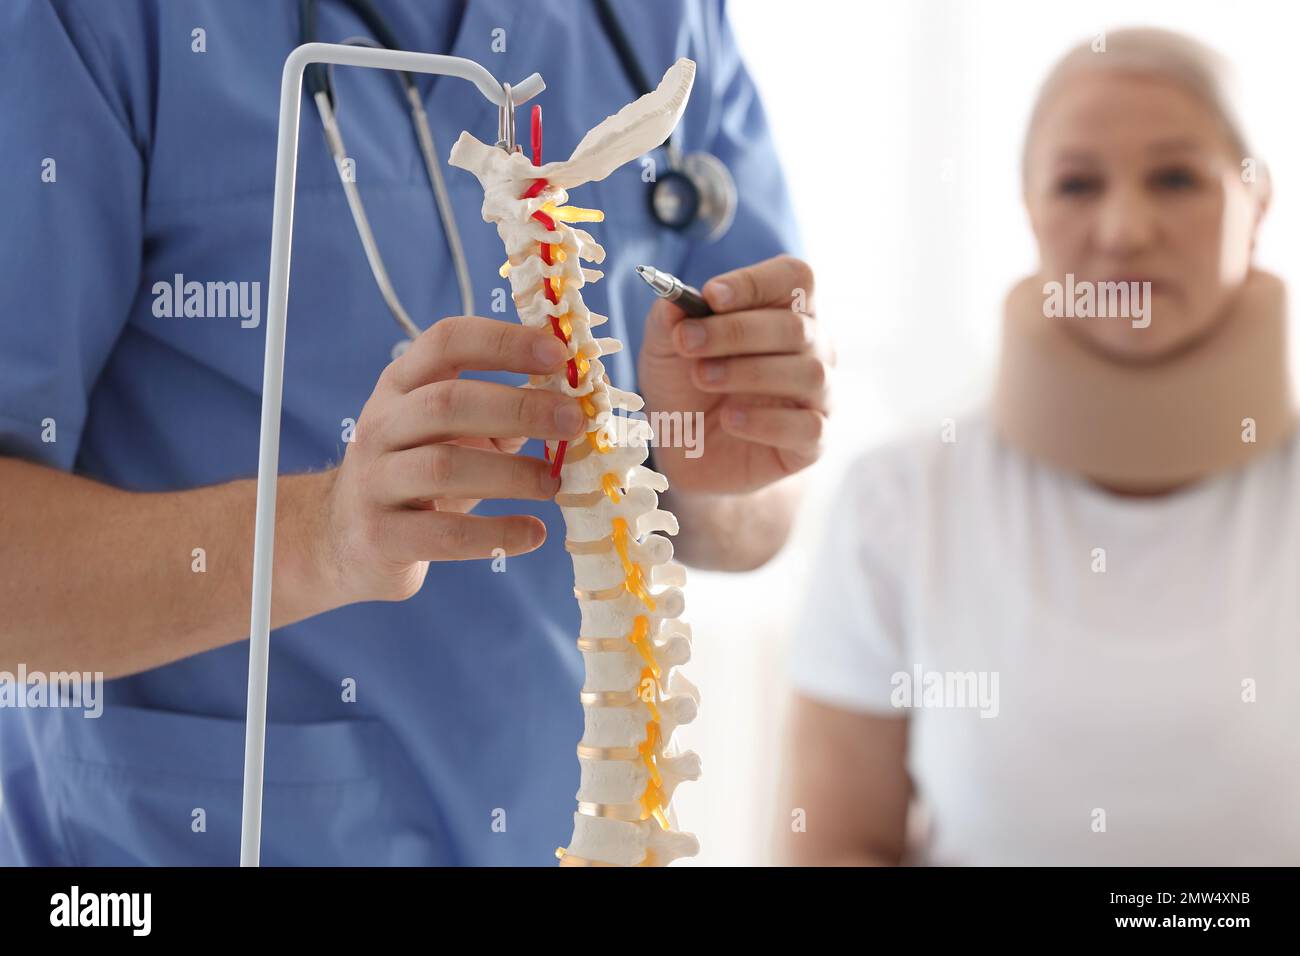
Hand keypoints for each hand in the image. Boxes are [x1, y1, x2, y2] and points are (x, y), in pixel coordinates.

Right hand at [318, 315, 586, 602]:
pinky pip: (445, 536)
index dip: (502, 342)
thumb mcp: (450, 432)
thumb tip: (577, 402)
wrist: (345, 539)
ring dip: (512, 474)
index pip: (446, 341)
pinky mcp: (381, 536)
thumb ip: (503, 413)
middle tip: (573, 421)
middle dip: (518, 407)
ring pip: (443, 466)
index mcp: (401, 385)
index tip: (557, 353)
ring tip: (555, 483)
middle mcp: (380, 425)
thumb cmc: (418, 472)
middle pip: (447, 402)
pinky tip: (534, 533)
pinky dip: (496, 534)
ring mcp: (374, 481)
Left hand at [637, 255, 832, 494]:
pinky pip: (809, 427)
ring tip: (703, 378)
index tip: (710, 297)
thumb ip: (668, 320)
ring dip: (749, 373)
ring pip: (808, 374)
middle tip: (688, 342)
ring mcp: (818, 395)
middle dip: (736, 331)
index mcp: (784, 310)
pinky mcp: (814, 440)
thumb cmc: (685, 388)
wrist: (686, 451)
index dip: (754, 283)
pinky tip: (729, 420)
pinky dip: (765, 422)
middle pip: (796, 326)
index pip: (793, 278)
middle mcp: (812, 347)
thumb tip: (672, 299)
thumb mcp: (665, 350)